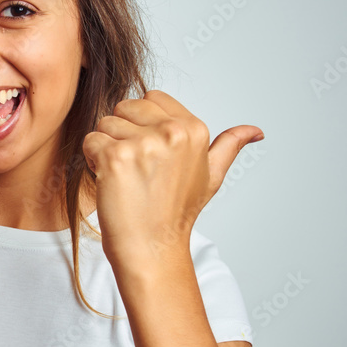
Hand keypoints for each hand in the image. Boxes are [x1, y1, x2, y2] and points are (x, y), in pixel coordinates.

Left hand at [81, 90, 262, 267]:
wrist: (152, 248)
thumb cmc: (176, 214)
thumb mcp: (211, 176)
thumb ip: (229, 146)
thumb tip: (256, 131)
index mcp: (194, 130)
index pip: (152, 98)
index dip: (142, 123)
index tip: (149, 152)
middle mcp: (172, 132)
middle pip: (125, 107)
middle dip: (122, 133)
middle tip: (134, 167)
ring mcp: (144, 144)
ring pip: (105, 124)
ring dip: (106, 148)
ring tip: (124, 176)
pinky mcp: (116, 156)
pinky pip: (91, 141)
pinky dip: (92, 160)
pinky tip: (109, 181)